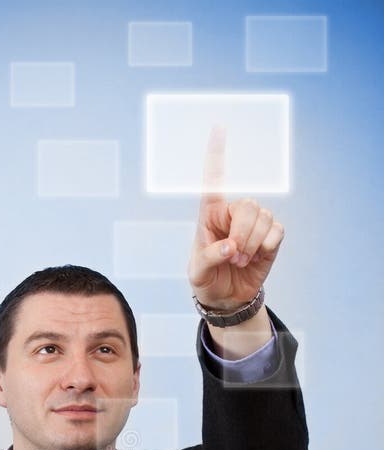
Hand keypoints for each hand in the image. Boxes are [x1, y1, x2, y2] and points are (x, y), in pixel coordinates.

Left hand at [187, 125, 284, 310]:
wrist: (226, 297)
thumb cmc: (206, 279)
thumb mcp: (198, 272)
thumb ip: (210, 256)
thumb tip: (232, 246)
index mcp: (209, 214)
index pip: (213, 181)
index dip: (216, 154)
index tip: (219, 126)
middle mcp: (232, 213)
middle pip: (248, 205)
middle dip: (243, 234)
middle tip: (234, 256)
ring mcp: (253, 223)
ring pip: (264, 217)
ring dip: (253, 243)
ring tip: (240, 261)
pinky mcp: (270, 235)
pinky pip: (277, 231)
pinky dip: (267, 246)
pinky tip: (257, 256)